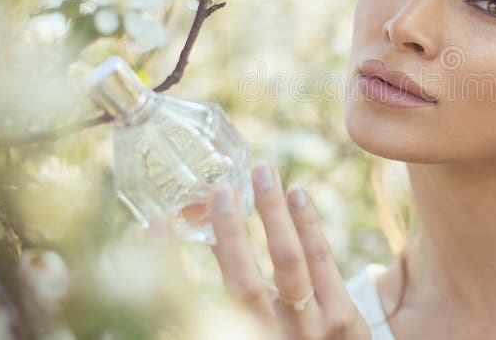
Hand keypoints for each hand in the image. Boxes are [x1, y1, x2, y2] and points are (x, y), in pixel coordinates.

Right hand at [148, 162, 371, 339]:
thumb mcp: (253, 328)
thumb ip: (231, 296)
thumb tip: (201, 235)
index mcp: (239, 339)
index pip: (195, 307)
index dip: (170, 266)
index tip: (153, 226)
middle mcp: (269, 339)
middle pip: (243, 283)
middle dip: (230, 232)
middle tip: (219, 190)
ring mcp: (311, 328)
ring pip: (288, 263)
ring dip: (273, 213)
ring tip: (262, 172)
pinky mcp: (343, 315)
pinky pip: (321, 260)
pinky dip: (307, 224)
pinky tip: (296, 193)